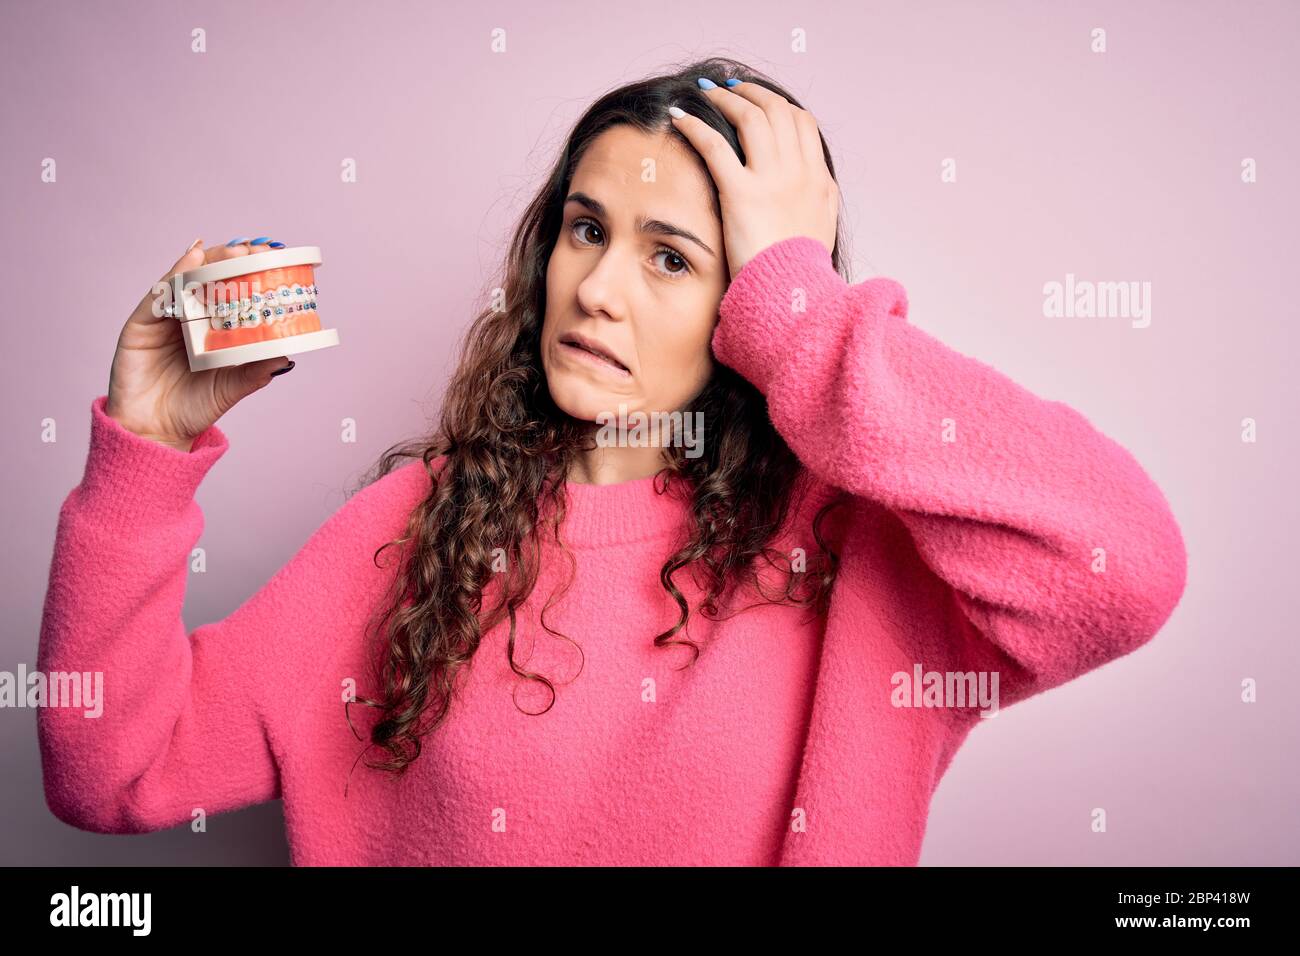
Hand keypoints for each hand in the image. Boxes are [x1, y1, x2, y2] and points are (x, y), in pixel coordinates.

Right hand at [105, 237, 294, 450]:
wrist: (156, 434)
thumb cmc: (194, 408)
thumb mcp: (232, 387)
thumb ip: (256, 370)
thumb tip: (287, 356)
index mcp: (211, 329)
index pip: (230, 293)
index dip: (248, 273)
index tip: (270, 258)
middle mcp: (187, 319)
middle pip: (208, 279)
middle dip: (231, 260)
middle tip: (253, 248)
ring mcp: (163, 319)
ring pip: (185, 280)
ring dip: (209, 262)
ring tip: (232, 251)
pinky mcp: (140, 325)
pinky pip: (158, 294)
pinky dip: (175, 274)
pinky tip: (192, 260)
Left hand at [668, 79, 838, 280]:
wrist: (792, 297)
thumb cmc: (798, 275)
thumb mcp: (820, 233)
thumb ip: (815, 205)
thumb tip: (810, 194)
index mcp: (819, 182)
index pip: (803, 124)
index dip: (779, 105)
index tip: (760, 102)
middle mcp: (800, 173)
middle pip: (778, 111)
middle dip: (751, 92)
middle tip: (729, 87)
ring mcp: (773, 181)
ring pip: (750, 117)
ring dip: (726, 99)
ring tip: (705, 94)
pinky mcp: (742, 194)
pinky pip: (715, 146)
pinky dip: (695, 126)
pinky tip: (680, 119)